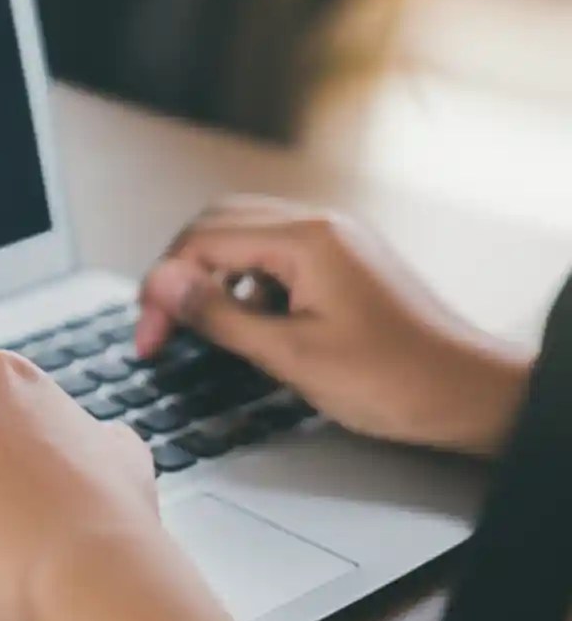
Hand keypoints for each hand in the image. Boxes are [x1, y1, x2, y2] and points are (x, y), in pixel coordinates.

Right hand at [137, 195, 533, 455]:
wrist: (472, 395)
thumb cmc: (395, 381)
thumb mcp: (291, 355)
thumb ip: (219, 315)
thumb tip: (162, 282)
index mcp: (306, 240)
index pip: (202, 242)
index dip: (162, 289)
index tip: (148, 336)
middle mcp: (319, 225)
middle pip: (217, 225)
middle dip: (179, 273)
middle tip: (161, 327)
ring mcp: (334, 239)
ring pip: (244, 236)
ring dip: (212, 277)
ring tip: (205, 329)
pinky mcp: (343, 260)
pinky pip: (276, 254)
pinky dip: (247, 284)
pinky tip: (254, 326)